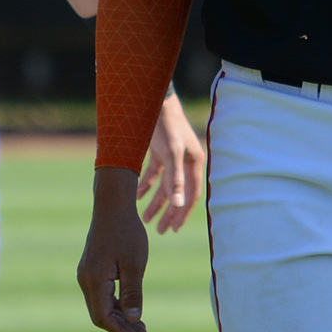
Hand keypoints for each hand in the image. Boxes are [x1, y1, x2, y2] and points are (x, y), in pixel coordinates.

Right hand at [78, 166, 149, 331]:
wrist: (112, 205)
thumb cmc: (127, 232)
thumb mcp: (135, 264)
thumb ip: (133, 293)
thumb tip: (133, 320)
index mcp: (94, 279)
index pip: (103, 317)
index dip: (120, 330)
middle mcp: (85, 279)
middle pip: (99, 314)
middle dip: (120, 325)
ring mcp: (86, 273)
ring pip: (99, 304)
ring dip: (118, 315)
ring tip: (140, 323)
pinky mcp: (91, 268)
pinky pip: (100, 293)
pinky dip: (114, 303)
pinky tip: (130, 305)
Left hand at [138, 93, 206, 232]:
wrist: (154, 101)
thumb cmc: (165, 125)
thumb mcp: (171, 153)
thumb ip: (175, 179)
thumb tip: (178, 204)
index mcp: (193, 163)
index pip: (191, 195)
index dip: (182, 213)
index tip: (174, 229)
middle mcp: (185, 161)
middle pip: (177, 193)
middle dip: (168, 212)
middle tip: (160, 231)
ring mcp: (172, 156)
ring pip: (164, 185)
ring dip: (156, 202)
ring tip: (145, 218)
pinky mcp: (160, 151)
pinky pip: (154, 174)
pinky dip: (146, 185)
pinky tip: (138, 196)